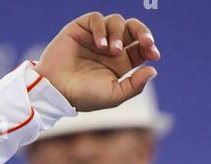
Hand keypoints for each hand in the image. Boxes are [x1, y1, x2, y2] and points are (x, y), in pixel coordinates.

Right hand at [36, 12, 159, 111]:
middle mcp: (109, 48)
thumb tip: (153, 70)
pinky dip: (101, 28)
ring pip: (116, 21)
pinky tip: (100, 45)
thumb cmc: (83, 97)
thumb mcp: (113, 95)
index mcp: (119, 63)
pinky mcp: (81, 28)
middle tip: (146, 42)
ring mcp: (95, 37)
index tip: (153, 54)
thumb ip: (134, 85)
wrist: (56, 91)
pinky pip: (96, 18)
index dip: (149, 47)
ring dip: (118, 34)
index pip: (140, 47)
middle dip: (142, 32)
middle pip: (132, 29)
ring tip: (112, 51)